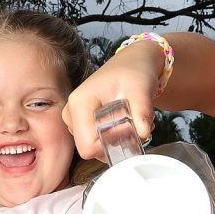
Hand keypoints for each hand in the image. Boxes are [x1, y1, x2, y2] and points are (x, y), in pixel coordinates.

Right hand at [61, 43, 167, 159]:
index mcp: (79, 104)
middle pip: (91, 149)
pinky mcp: (81, 123)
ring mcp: (75, 120)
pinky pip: (97, 142)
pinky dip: (114, 137)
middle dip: (116, 142)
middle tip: (134, 123)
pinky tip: (125, 121)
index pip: (87, 146)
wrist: (133, 63)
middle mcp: (72, 113)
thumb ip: (142, 111)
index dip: (110, 144)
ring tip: (131, 119)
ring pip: (95, 148)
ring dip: (117, 140)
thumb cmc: (134, 71)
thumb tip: (143, 133)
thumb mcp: (141, 89)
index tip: (129, 129)